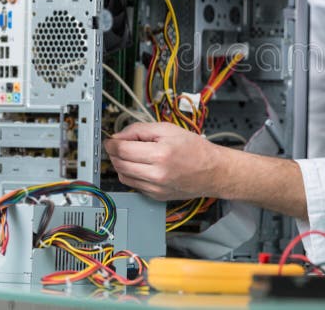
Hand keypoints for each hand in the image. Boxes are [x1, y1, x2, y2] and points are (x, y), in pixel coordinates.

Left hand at [104, 122, 222, 200]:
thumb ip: (141, 130)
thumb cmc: (195, 149)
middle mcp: (157, 174)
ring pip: (123, 176)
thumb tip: (119, 136)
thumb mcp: (169, 129)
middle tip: (119, 145)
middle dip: (115, 153)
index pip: (122, 149)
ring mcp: (156, 188)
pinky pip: (134, 185)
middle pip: (119, 164)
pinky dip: (133, 175)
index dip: (112, 143)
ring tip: (132, 155)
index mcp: (160, 154)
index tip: (111, 140)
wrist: (213, 171)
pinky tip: (143, 167)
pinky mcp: (156, 196)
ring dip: (122, 165)